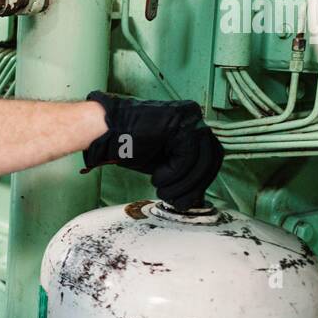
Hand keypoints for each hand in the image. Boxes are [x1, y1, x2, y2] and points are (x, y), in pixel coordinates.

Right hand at [82, 92, 223, 210]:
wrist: (105, 133)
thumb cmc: (128, 145)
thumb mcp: (163, 164)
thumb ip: (183, 174)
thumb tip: (197, 197)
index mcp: (192, 125)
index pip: (212, 156)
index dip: (202, 181)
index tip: (187, 198)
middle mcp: (193, 117)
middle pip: (212, 157)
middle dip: (196, 185)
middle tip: (178, 201)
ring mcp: (187, 117)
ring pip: (202, 159)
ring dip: (182, 183)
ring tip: (162, 190)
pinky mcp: (178, 123)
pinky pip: (188, 156)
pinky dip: (173, 173)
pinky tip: (157, 176)